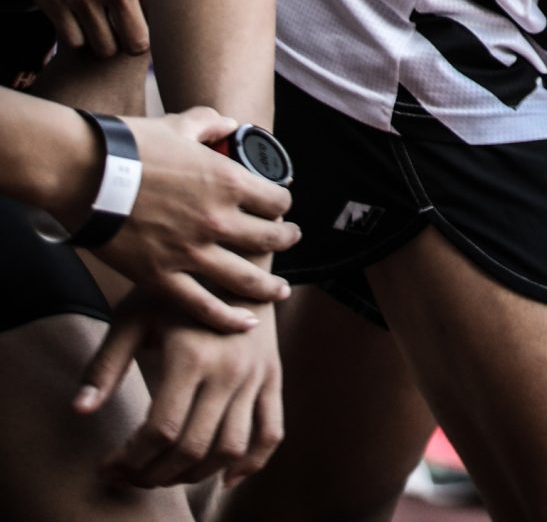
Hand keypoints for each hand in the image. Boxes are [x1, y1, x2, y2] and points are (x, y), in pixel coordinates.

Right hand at [0, 0, 146, 56]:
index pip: (167, 11)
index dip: (160, 18)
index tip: (151, 14)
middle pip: (138, 43)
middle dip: (134, 40)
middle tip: (127, 29)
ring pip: (105, 49)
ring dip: (105, 41)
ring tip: (103, 26)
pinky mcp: (53, 3)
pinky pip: (73, 42)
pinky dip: (76, 37)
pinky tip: (78, 22)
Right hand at [53, 108, 298, 331]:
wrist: (85, 173)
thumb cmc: (130, 147)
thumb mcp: (178, 125)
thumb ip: (208, 123)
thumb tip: (227, 123)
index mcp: (228, 182)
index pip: (277, 200)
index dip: (281, 204)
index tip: (279, 208)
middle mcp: (218, 219)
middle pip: (269, 238)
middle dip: (285, 241)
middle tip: (289, 241)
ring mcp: (191, 251)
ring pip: (245, 278)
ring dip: (269, 285)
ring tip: (281, 290)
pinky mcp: (160, 276)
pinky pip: (202, 305)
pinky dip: (228, 318)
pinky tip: (246, 322)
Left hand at [77, 302, 283, 488]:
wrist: (234, 261)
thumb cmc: (173, 291)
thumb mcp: (132, 318)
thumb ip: (104, 366)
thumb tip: (79, 410)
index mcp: (192, 356)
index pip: (161, 430)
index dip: (130, 459)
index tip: (109, 466)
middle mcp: (229, 370)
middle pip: (193, 447)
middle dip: (154, 474)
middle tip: (130, 476)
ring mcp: (256, 375)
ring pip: (230, 448)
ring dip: (195, 474)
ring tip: (166, 474)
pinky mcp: (273, 377)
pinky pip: (271, 432)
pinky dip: (252, 463)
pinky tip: (224, 478)